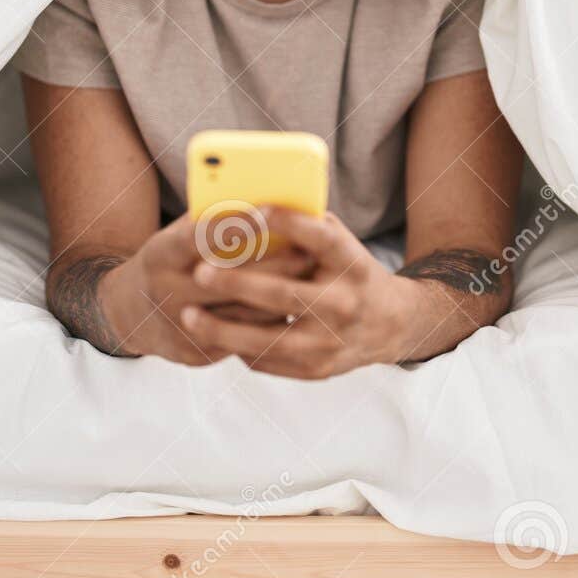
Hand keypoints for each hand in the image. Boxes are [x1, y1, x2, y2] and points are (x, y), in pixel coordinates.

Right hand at [99, 213, 311, 363]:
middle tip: (309, 252)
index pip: (199, 237)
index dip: (235, 225)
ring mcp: (179, 327)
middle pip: (229, 280)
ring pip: (242, 314)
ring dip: (280, 297)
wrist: (130, 313)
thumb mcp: (177, 237)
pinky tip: (292, 309)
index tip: (269, 212)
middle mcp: (165, 292)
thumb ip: (212, 222)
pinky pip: (242, 339)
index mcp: (160, 255)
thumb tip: (265, 202)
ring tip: (309, 280)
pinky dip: (269, 322)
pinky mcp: (194, 354)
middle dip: (273, 265)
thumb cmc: (171, 261)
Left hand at [180, 207, 433, 379]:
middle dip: (238, 284)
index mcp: (353, 264)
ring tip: (187, 315)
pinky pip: (267, 361)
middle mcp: (345, 304)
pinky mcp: (317, 370)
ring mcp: (331, 342)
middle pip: (285, 295)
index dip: (290, 223)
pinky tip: (212, 333)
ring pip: (268, 340)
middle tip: (198, 273)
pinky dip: (236, 346)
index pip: (322, 239)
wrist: (389, 324)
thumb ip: (308, 229)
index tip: (255, 209)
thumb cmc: (350, 272)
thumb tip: (251, 208)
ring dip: (223, 329)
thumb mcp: (342, 246)